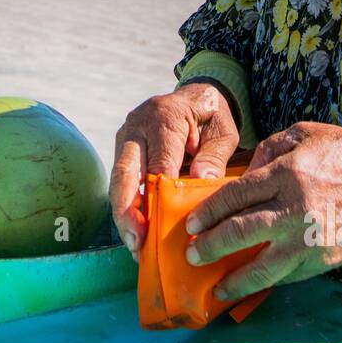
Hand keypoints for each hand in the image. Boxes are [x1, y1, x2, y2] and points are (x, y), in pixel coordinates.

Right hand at [110, 82, 238, 255]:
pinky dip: (127, 208)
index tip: (162, 219)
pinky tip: (136, 233)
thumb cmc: (210, 116)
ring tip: (136, 246)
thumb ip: (214, 155)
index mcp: (165, 116)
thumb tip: (203, 179)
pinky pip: (121, 182)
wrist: (194, 96)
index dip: (158, 191)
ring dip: (124, 215)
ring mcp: (126, 138)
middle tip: (137, 241)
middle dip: (128, 209)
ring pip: (118, 180)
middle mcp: (138, 125)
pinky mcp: (122, 150)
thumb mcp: (223, 131)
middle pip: (125, 171)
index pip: (159, 159)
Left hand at [183, 121, 341, 300]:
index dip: (209, 212)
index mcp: (288, 174)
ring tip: (217, 288)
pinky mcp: (325, 259)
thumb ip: (270, 149)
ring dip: (235, 280)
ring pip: (264, 266)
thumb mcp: (307, 134)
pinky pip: (288, 275)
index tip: (191, 224)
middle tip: (192, 254)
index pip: (236, 196)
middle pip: (241, 232)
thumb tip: (244, 174)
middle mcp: (295, 209)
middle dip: (211, 246)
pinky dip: (267, 284)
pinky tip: (252, 287)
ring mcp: (310, 239)